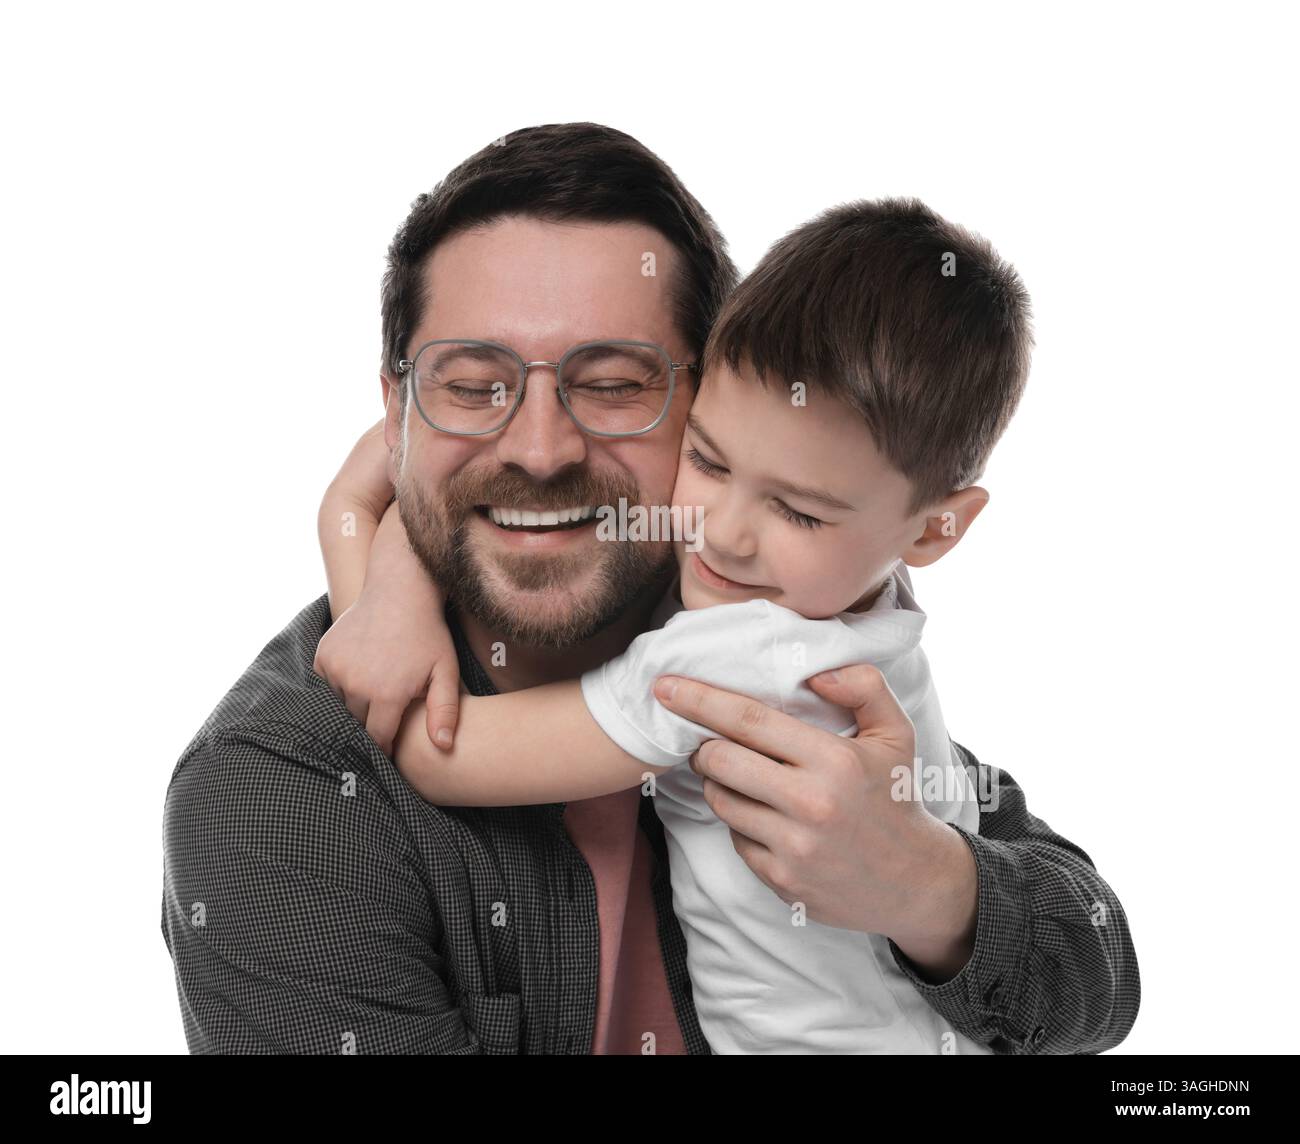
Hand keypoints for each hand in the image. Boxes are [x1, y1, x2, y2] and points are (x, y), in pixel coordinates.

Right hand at [313, 582, 461, 757]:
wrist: (399, 592)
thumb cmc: (428, 634)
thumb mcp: (446, 671)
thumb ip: (444, 711)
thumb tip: (443, 747)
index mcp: (387, 694)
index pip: (377, 738)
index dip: (385, 747)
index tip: (391, 748)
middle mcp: (356, 684)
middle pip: (357, 723)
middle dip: (370, 724)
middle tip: (384, 715)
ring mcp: (336, 669)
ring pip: (340, 706)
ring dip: (353, 706)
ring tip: (372, 691)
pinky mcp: (323, 656)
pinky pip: (325, 687)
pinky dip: (337, 687)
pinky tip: (357, 676)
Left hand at [652, 664, 977, 981]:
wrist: (913, 881)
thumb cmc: (895, 796)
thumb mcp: (895, 733)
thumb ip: (864, 687)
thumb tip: (815, 674)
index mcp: (835, 761)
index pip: (749, 721)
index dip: (700, 700)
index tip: (665, 686)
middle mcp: (811, 804)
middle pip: (721, 760)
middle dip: (703, 745)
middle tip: (709, 740)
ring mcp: (794, 847)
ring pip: (721, 800)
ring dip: (719, 782)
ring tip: (741, 776)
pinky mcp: (782, 880)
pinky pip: (736, 839)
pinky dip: (741, 822)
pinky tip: (765, 816)